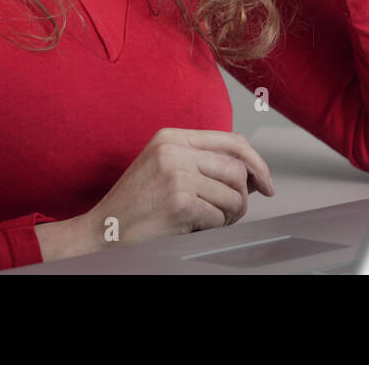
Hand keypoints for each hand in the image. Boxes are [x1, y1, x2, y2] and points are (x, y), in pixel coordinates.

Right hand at [75, 128, 274, 249]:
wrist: (103, 231)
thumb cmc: (136, 204)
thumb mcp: (164, 167)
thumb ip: (201, 162)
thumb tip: (252, 173)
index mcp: (172, 137)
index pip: (232, 140)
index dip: (256, 162)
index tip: (265, 181)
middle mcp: (174, 151)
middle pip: (237, 169)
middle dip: (244, 196)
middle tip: (232, 213)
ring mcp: (177, 175)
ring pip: (234, 195)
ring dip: (229, 215)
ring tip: (210, 221)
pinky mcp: (180, 202)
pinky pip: (219, 217)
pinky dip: (213, 227)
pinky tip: (194, 227)